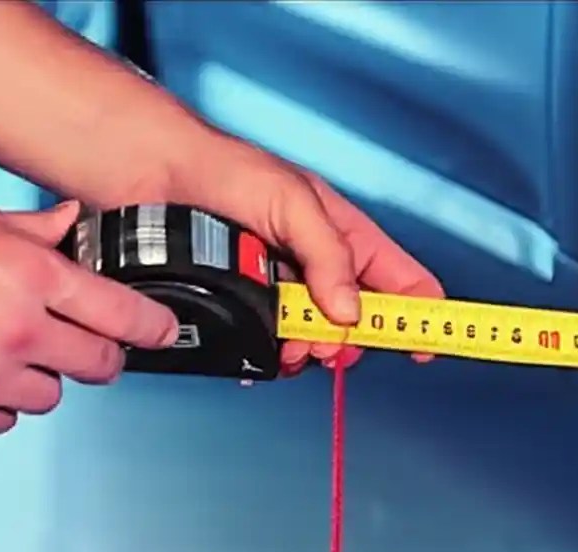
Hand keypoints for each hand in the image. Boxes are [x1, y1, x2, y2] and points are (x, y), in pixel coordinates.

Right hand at [0, 194, 178, 436]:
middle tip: (84, 343)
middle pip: (99, 363)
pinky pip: (7, 420)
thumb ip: (34, 230)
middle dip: (100, 354)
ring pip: (53, 394)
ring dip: (40, 376)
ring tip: (0, 348)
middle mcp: (18, 329)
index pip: (122, 313)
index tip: (163, 332)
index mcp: (30, 276)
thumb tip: (73, 221)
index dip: (153, 327)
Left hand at [187, 149, 444, 374]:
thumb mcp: (293, 203)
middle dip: (348, 341)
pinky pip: (270, 345)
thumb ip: (328, 256)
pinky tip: (261, 353)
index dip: (421, 315)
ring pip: (314, 340)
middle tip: (327, 344)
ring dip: (306, 350)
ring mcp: (284, 290)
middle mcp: (319, 266)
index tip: (426, 346)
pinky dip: (269, 356)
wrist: (151, 174)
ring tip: (288, 344)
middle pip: (359, 323)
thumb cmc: (224, 168)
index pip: (402, 280)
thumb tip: (350, 311)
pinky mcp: (247, 307)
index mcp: (345, 236)